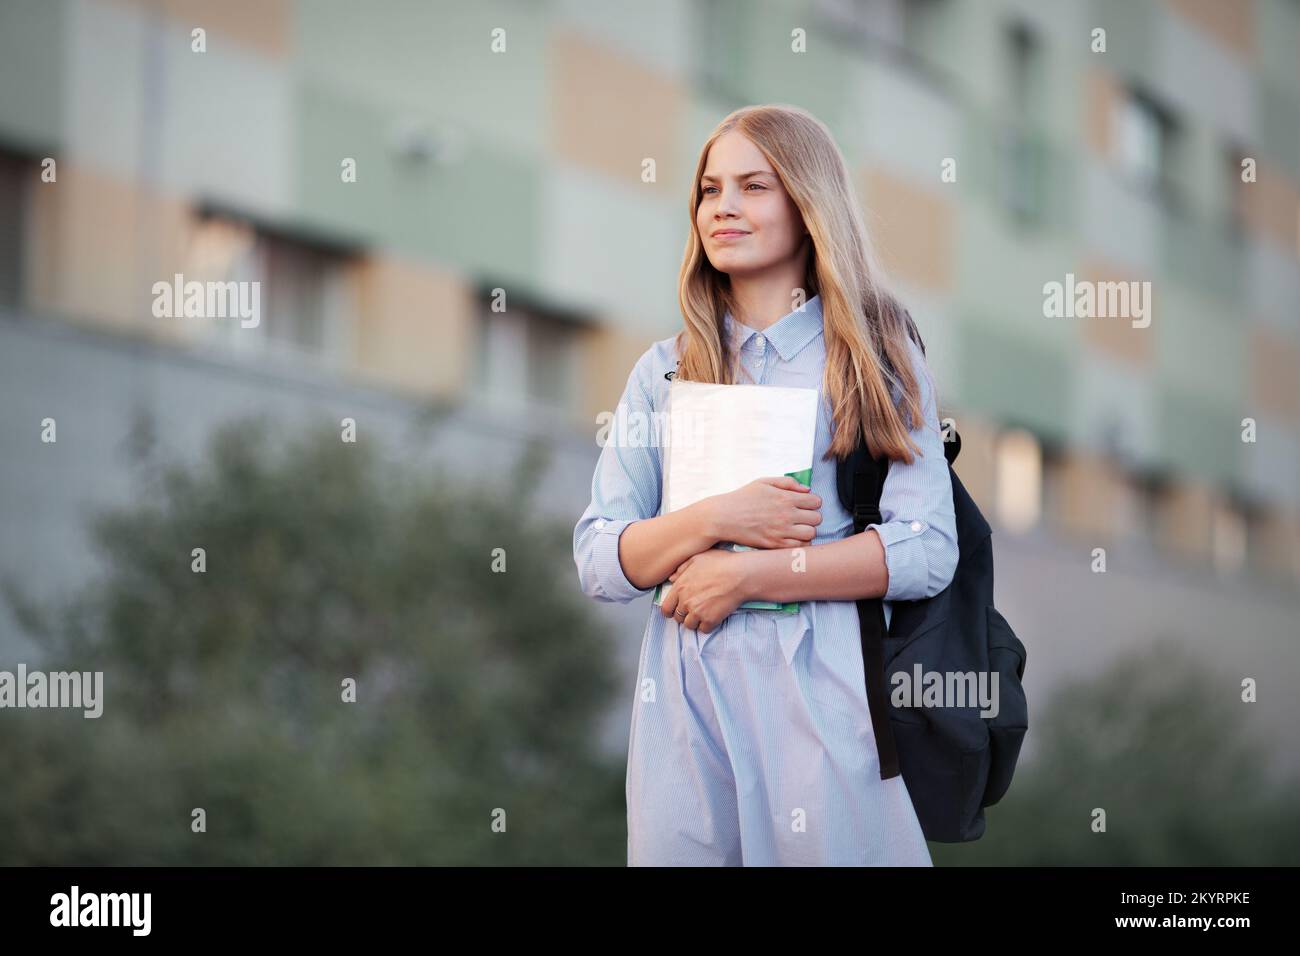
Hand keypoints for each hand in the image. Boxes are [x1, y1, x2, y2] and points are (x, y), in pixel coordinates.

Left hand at [659, 549, 749, 632]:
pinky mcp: (710, 620)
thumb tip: (672, 578)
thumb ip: (681, 569)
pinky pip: (703, 629)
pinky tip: (713, 616)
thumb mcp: (698, 558)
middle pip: (678, 618)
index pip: (666, 608)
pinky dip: (707, 625)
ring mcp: (697, 612)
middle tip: (695, 610)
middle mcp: (686, 602)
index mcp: (680, 587)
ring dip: (695, 621)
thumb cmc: (721, 563)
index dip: (670, 611)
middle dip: (684, 615)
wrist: (740, 575)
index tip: (676, 611)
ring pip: (689, 625)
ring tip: (704, 613)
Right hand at [705, 476, 821, 549]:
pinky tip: (791, 538)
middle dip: (812, 517)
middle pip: (817, 518)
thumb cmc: (742, 498)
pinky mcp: (775, 544)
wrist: (724, 517)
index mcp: (785, 497)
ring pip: (811, 534)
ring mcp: (781, 531)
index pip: (816, 502)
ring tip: (798, 529)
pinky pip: (799, 547)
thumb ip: (787, 483)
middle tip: (802, 518)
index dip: (813, 503)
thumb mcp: (763, 482)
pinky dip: (799, 543)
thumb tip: (807, 490)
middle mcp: (786, 514)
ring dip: (807, 531)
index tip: (805, 506)